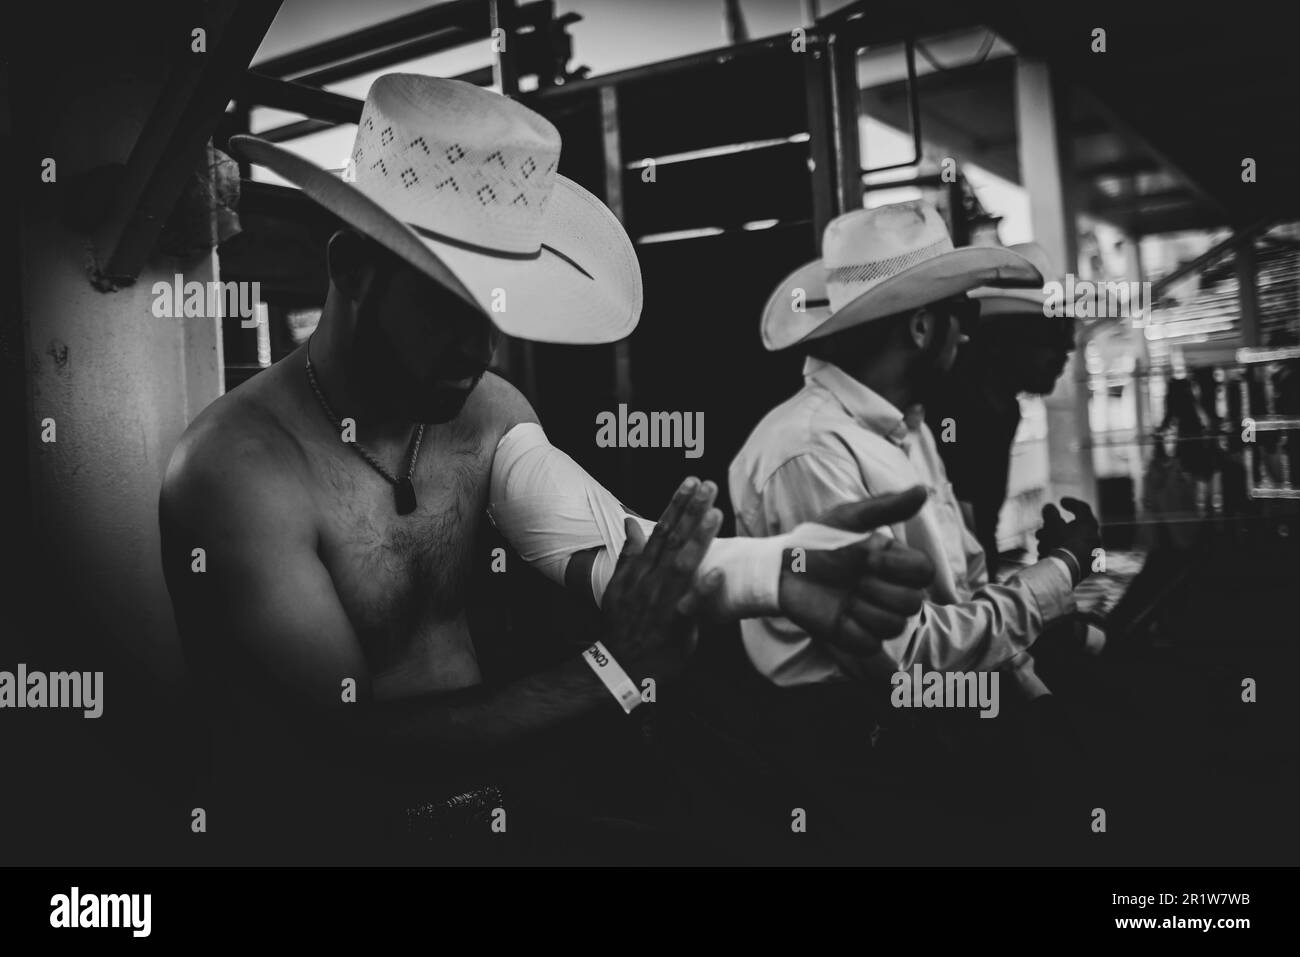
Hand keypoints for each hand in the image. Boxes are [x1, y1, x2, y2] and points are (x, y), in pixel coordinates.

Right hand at [600, 477, 723, 684]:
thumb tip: (630, 522)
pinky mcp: (674, 625)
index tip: (691, 481)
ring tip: (714, 513)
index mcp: (642, 569)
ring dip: (698, 538)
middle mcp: (652, 580)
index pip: (661, 530)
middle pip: (673, 539)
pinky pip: (690, 606)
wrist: (619, 666)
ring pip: (682, 564)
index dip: (676, 504)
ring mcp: (663, 601)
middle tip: (708, 485)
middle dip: (691, 510)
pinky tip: (718, 574)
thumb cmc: (623, 624)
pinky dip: (702, 590)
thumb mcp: (619, 585)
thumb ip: (629, 553)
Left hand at [777, 486, 934, 662]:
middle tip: (852, 579)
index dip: (898, 568)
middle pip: (913, 603)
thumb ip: (887, 507)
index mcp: (895, 561)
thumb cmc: (818, 540)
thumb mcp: (850, 519)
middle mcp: (891, 590)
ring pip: (894, 626)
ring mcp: (876, 615)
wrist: (784, 569)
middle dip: (877, 589)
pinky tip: (837, 615)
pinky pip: (869, 643)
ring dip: (863, 610)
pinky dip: (851, 630)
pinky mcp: (858, 637)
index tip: (866, 557)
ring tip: (844, 597)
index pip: (925, 572)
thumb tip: (924, 489)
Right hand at [1038, 497, 1100, 581]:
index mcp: (1089, 525)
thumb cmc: (1061, 543)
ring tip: (1040, 544)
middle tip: (1042, 530)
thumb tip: (1049, 507)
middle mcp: (1093, 538)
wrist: (1067, 571)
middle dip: (1053, 528)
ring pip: (1068, 542)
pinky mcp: (1083, 567)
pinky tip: (1045, 555)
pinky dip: (1057, 552)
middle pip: (1072, 528)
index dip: (1071, 503)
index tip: (1061, 502)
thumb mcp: (1052, 524)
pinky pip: (1069, 555)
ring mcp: (1089, 554)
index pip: (1082, 508)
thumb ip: (1050, 513)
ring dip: (1052, 540)